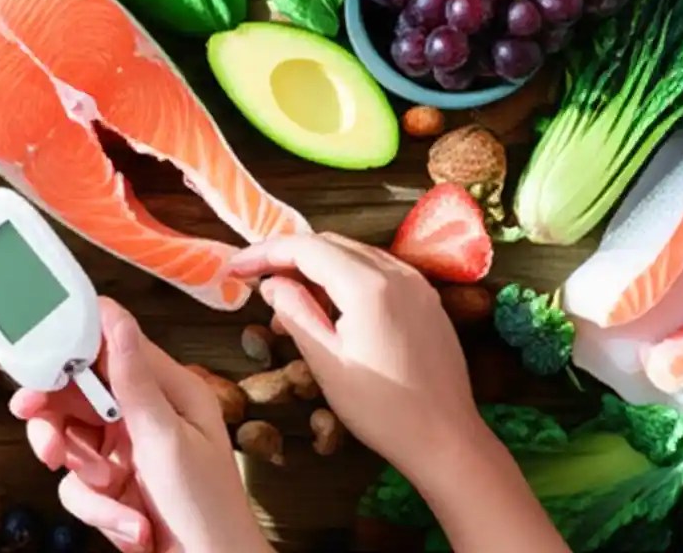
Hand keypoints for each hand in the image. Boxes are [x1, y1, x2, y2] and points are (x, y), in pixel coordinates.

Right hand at [10, 298, 271, 552]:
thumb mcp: (169, 440)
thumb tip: (117, 319)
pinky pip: (76, 485)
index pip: (112, 344)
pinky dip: (98, 510)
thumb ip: (136, 382)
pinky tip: (134, 527)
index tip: (37, 344)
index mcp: (168, 389)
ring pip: (68, 440)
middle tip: (32, 417)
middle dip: (54, 414)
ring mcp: (124, 451)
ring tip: (107, 491)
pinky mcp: (110, 486)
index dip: (73, 340)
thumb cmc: (208, 509)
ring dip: (82, 474)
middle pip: (76, 392)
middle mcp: (143, 414)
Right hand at [231, 234, 568, 552]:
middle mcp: (397, 272)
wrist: (447, 439)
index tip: (235, 269)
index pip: (305, 248)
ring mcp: (417, 283)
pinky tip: (328, 308)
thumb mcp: (327, 364)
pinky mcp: (426, 299)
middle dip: (287, 257)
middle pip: (329, 244)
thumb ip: (295, 314)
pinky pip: (377, 271)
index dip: (264, 253)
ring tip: (286, 303)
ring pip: (353, 255)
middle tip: (253, 282)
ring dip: (315, 268)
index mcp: (369, 285)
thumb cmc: (383, 410)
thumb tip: (272, 284)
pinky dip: (344, 278)